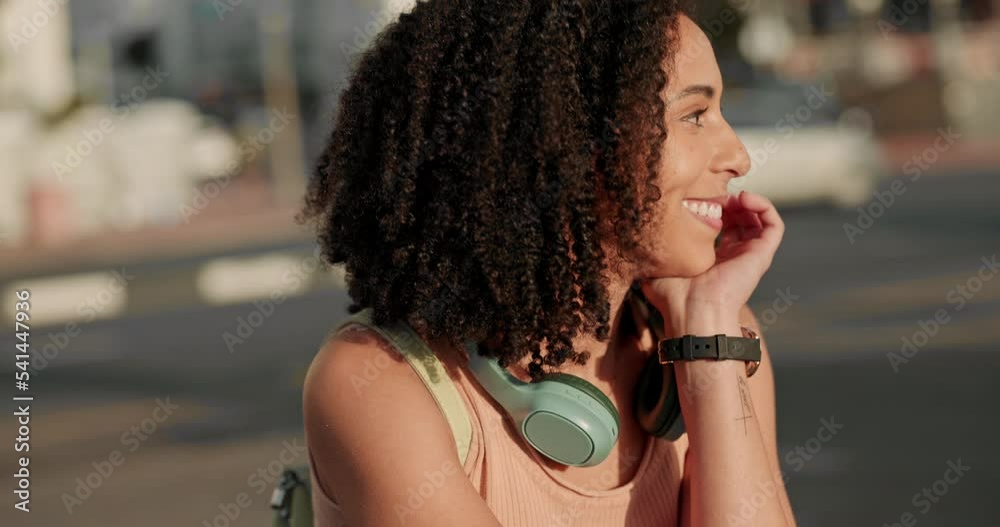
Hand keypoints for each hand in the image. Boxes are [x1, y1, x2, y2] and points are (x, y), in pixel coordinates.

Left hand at [639, 191, 783, 334]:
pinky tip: (745, 199)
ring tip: (734, 196)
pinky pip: (774, 225)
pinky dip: (764, 207)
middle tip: (715, 197)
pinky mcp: (762, 255)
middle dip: (729, 202)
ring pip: (758, 220)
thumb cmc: (672, 295)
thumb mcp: (658, 265)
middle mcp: (732, 257)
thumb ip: (655, 249)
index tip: (698, 199)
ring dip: (748, 201)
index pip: (720, 226)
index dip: (712, 208)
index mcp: (711, 260)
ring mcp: (749, 256)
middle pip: (740, 219)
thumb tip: (640, 234)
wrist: (691, 310)